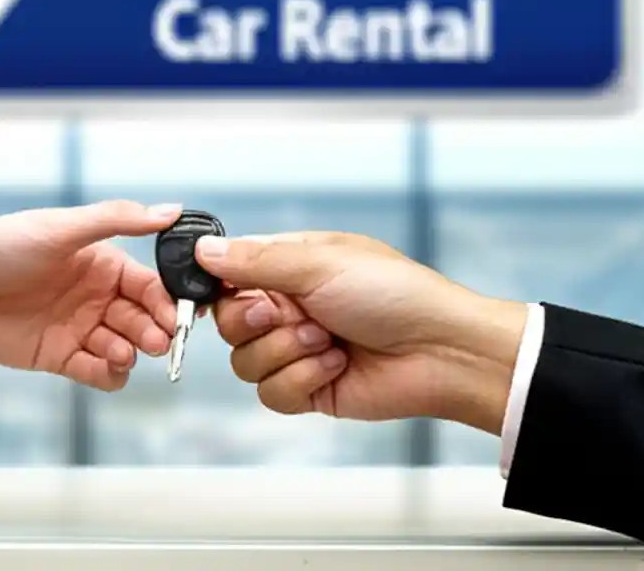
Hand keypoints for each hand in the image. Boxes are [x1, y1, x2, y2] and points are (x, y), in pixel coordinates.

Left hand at [0, 200, 180, 389]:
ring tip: (122, 352)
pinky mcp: (58, 357)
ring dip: (132, 352)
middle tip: (155, 341)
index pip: (149, 284)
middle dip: (154, 331)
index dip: (165, 301)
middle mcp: (93, 295)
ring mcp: (77, 327)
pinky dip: (110, 373)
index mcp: (100, 262)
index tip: (177, 317)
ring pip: (124, 347)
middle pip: (142, 319)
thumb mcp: (60, 228)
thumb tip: (171, 210)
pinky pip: (97, 371)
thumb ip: (117, 220)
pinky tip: (108, 367)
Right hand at [196, 232, 526, 432]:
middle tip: (290, 315)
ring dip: (287, 352)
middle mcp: (290, 308)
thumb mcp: (320, 263)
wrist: (440, 351)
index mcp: (291, 267)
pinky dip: (302, 380)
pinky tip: (336, 366)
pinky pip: (271, 394)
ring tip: (328, 341)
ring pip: (245, 363)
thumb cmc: (394, 294)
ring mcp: (298, 350)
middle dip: (256, 323)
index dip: (219, 287)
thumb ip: (256, 260)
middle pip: (229, 324)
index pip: (229, 275)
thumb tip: (203, 248)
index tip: (221, 294)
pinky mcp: (308, 389)